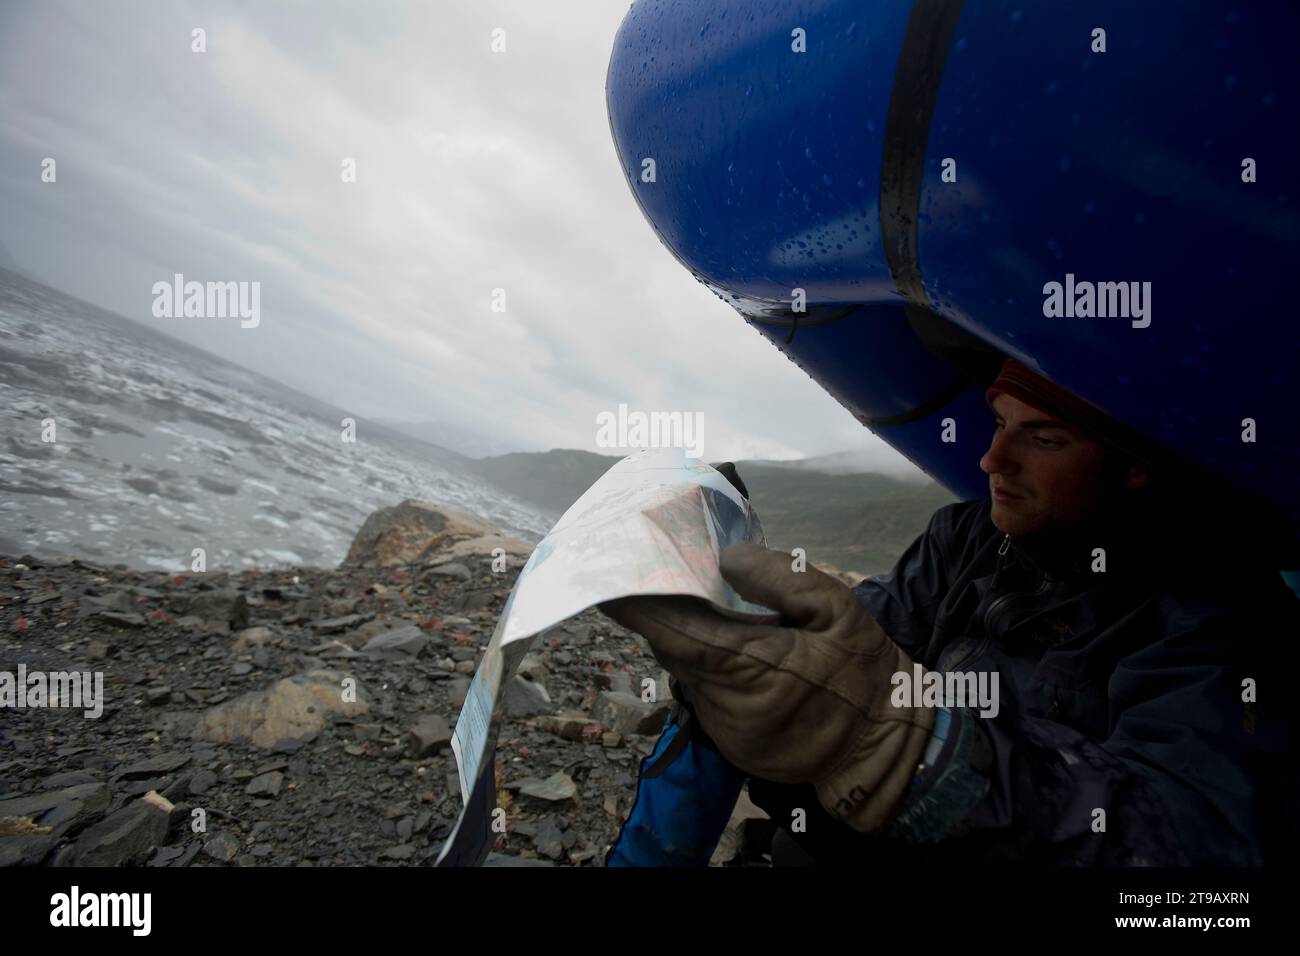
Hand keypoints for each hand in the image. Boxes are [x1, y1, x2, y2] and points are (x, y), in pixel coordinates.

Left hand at [601, 543, 934, 832]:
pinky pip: (704, 695)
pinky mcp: (733, 747)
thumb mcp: (839, 610)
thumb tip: (724, 558)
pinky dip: (706, 668)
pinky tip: (724, 645)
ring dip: (687, 641)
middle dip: (661, 614)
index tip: (605, 578)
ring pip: (687, 673)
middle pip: (673, 650)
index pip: (675, 633)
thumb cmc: (866, 673)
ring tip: (690, 600)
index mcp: (752, 668)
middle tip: (651, 571)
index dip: (635, 606)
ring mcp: (727, 732)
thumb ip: (780, 579)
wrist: (888, 749)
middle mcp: (727, 706)